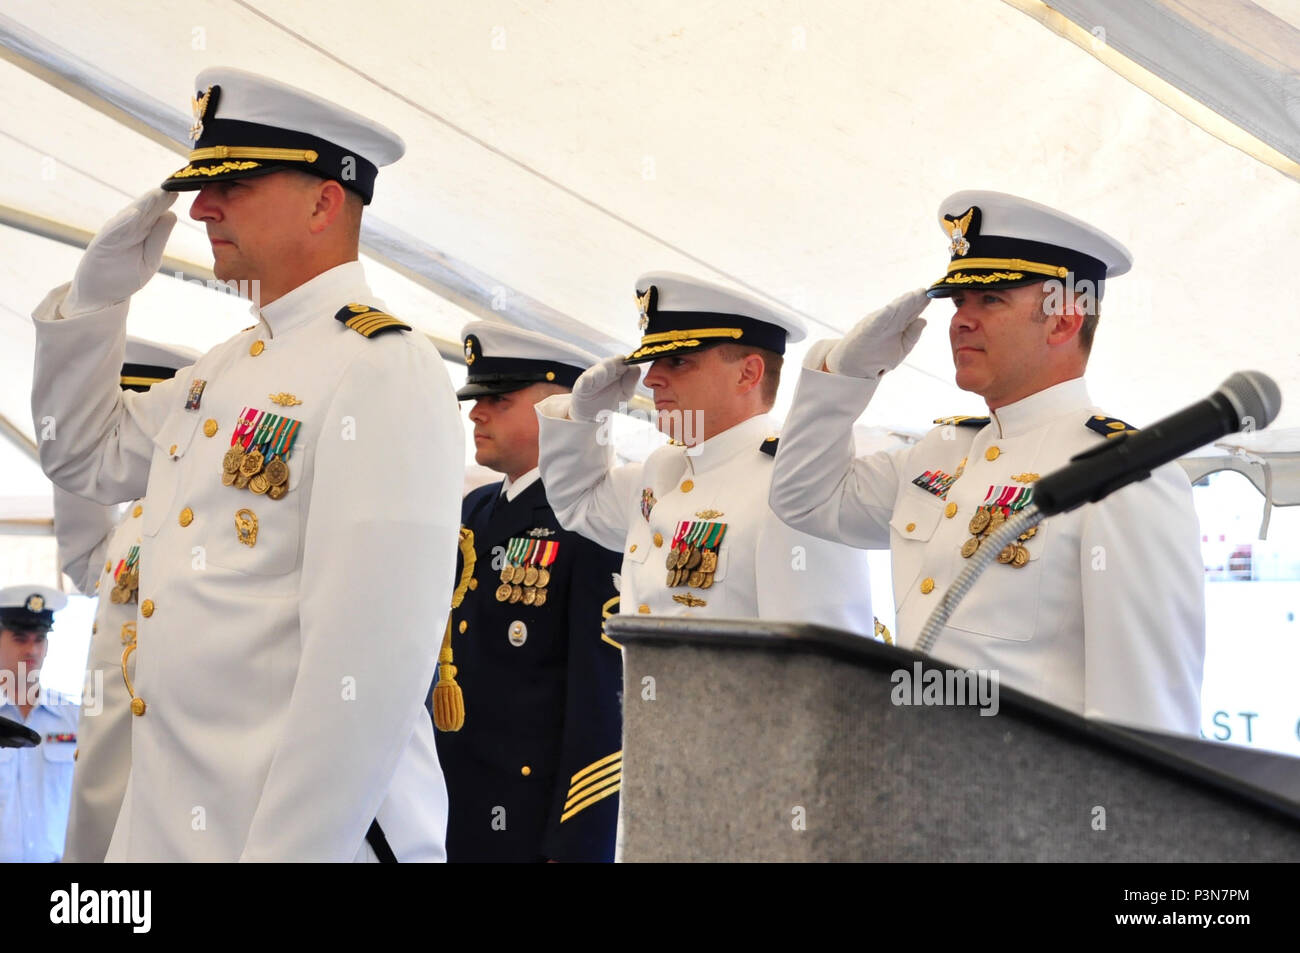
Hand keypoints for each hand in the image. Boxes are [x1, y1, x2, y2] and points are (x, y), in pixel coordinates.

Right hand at [62, 189, 177, 316]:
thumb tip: (171, 214)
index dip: (169, 200)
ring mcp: (115, 234)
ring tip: (158, 194)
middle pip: (146, 210)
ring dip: (144, 205)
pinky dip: (124, 222)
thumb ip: (158, 239)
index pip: (157, 212)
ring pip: (131, 216)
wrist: (101, 294)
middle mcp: (129, 228)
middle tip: (175, 184)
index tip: (185, 187)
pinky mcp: (102, 243)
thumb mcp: (149, 259)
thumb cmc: (126, 275)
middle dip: (160, 198)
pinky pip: (114, 230)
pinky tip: (134, 214)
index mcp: (142, 231)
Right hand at [569, 355, 640, 421]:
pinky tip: (588, 379)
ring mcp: (593, 378)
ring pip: (597, 371)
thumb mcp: (625, 393)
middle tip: (620, 366)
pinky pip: (584, 382)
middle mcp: (604, 372)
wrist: (592, 415)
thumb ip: (631, 382)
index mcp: (616, 371)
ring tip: (604, 375)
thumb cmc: (609, 399)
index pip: (622, 361)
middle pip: (609, 363)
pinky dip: (587, 380)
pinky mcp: (582, 387)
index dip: (626, 361)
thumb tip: (637, 368)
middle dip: (614, 364)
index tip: (631, 364)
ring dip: (601, 371)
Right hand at [825, 288, 930, 378]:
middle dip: (915, 300)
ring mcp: (877, 324)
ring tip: (915, 295)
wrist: (854, 368)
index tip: (932, 295)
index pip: (911, 312)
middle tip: (926, 291)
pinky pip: (877, 320)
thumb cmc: (877, 358)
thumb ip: (912, 335)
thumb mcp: (901, 348)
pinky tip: (895, 306)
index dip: (921, 304)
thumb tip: (923, 320)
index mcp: (897, 325)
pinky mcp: (866, 330)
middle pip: (904, 309)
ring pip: (893, 311)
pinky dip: (886, 313)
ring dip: (904, 303)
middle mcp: (887, 321)